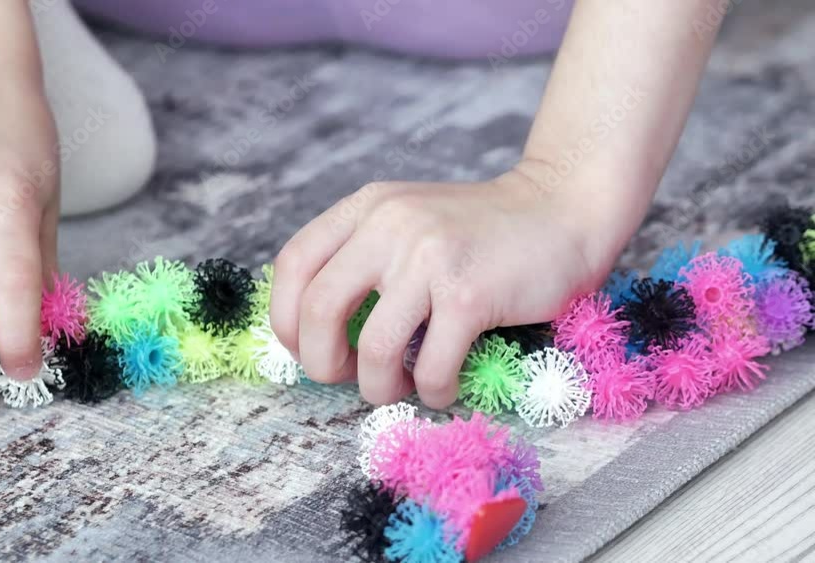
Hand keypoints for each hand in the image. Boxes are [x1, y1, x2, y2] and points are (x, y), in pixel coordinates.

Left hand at [270, 167, 611, 407]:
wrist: (562, 210)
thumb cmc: (481, 231)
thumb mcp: (408, 220)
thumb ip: (362, 256)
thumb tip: (316, 331)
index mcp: (366, 208)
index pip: (292, 265)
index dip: (285, 320)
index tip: (305, 349)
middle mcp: (389, 225)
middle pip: (316, 310)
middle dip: (321, 362)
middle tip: (345, 376)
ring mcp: (429, 258)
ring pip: (373, 349)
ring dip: (378, 388)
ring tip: (398, 388)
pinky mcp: (468, 294)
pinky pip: (430, 367)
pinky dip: (431, 391)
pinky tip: (442, 385)